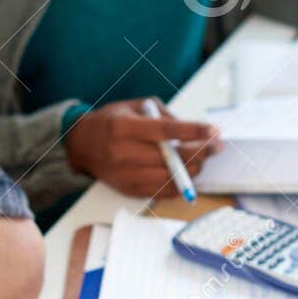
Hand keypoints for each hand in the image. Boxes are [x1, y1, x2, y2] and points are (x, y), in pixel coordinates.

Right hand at [63, 99, 219, 197]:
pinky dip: (181, 183)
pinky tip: (188, 171)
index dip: (192, 132)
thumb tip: (193, 132)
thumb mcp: (134, 106)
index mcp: (124, 128)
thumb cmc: (111, 122)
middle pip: (172, 158)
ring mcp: (126, 175)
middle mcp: (124, 153)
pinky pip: (164, 191)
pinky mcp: (130, 190)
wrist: (81, 146)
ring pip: (171, 178)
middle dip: (201, 151)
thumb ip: (164, 115)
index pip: (164, 131)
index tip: (213, 131)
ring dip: (194, 168)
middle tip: (216, 144)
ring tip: (202, 157)